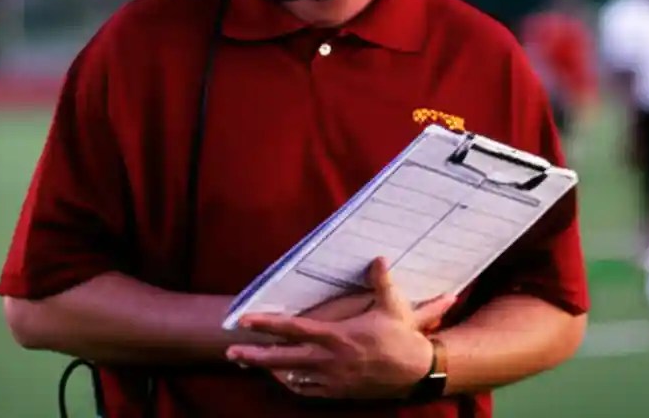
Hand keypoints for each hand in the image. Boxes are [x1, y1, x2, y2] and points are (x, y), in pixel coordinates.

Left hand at [226, 258, 454, 400]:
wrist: (417, 372)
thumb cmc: (403, 337)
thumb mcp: (394, 306)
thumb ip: (382, 281)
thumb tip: (378, 257)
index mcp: (337, 336)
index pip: (295, 329)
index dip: (267, 324)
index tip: (245, 320)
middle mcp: (330, 360)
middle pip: (283, 358)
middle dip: (255, 355)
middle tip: (231, 351)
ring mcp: (333, 379)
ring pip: (292, 377)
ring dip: (270, 369)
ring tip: (250, 363)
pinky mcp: (339, 392)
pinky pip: (308, 391)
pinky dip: (292, 384)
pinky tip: (283, 378)